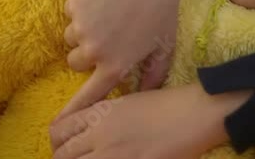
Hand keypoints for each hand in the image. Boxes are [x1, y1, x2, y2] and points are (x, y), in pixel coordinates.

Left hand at [49, 84, 248, 158]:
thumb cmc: (169, 103)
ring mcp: (115, 155)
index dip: (57, 141)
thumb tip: (88, 129)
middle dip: (63, 158)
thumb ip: (104, 115)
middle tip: (77, 158)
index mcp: (101, 113)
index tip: (63, 146)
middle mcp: (101, 135)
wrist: (197, 113)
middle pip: (62, 155)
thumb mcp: (130, 101)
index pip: (59, 130)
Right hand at [56, 0, 189, 120]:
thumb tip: (145, 96)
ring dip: (84, 28)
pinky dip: (82, 7)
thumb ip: (154, 74)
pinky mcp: (73, 5)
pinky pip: (70, 13)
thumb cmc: (161, 8)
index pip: (90, 95)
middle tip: (111, 32)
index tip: (60, 123)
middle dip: (87, 51)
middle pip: (75, 62)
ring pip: (70, 37)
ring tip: (111, 11)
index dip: (74, 110)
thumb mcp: (164, 45)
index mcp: (117, 64)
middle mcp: (96, 50)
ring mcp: (82, 27)